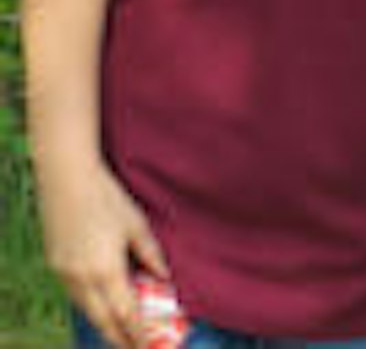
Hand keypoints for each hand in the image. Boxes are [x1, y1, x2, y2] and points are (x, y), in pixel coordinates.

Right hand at [37, 161, 167, 348]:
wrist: (67, 179)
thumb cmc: (107, 198)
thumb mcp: (137, 226)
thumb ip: (151, 256)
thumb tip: (165, 280)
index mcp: (106, 270)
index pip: (125, 313)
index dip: (137, 332)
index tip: (148, 345)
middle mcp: (81, 278)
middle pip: (102, 320)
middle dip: (119, 338)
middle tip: (135, 348)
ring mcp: (64, 273)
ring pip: (86, 309)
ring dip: (104, 323)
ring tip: (120, 333)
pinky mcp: (55, 264)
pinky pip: (75, 295)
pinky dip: (91, 306)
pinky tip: (101, 307)